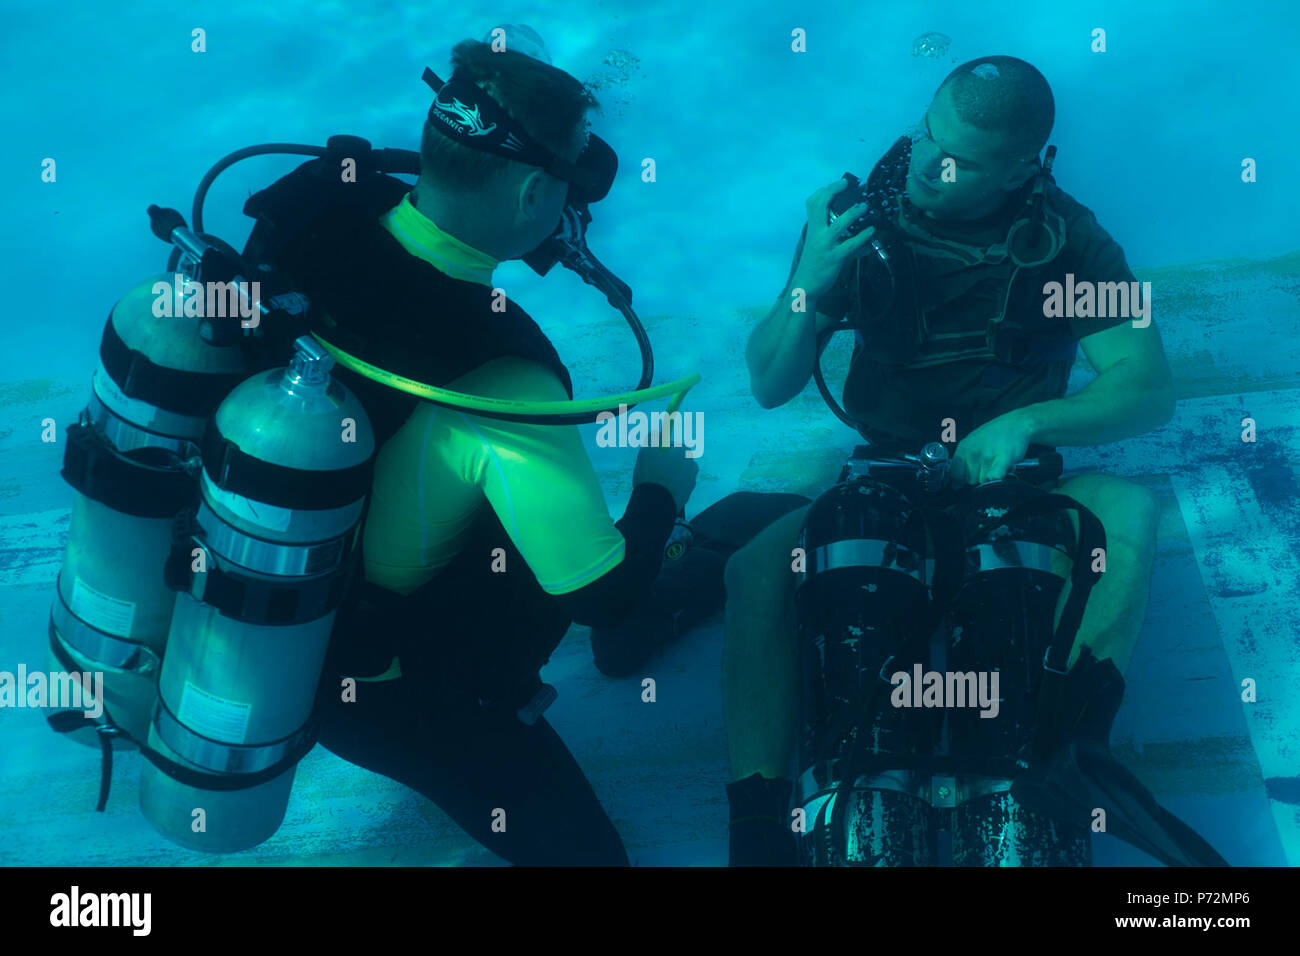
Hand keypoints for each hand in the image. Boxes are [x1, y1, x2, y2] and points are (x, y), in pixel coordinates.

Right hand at [633, 443, 697, 512]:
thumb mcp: (647, 451)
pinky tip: (660, 490)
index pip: (675, 445)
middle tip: (654, 467)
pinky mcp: (687, 495)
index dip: (664, 448)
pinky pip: (678, 487)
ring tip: (656, 481)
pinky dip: (671, 487)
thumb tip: (655, 434)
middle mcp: (692, 466)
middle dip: (669, 462)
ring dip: (671, 475)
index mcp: (685, 452)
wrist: (656, 502)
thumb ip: (652, 439)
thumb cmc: (652, 473)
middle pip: (679, 460)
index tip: (655, 453)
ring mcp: (691, 481)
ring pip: (679, 474)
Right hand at [793, 179, 878, 298]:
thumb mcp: (818, 244)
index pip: (814, 202)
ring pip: (839, 224)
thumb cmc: (814, 263)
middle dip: (834, 191)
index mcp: (813, 228)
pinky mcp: (835, 258)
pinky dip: (863, 238)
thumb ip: (835, 235)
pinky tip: (871, 232)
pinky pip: (851, 245)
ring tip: (865, 206)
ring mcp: (825, 245)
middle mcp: (817, 234)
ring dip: (853, 213)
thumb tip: (856, 231)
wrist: (805, 285)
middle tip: (850, 186)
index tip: (842, 183)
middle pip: (820, 205)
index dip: (827, 189)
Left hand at [950, 411, 1035, 486]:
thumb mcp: (971, 442)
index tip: (966, 479)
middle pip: (971, 481)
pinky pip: (996, 474)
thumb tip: (955, 485)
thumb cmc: (993, 435)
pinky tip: (995, 475)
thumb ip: (963, 461)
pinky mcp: (1004, 458)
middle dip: (978, 478)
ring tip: (997, 465)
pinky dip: (995, 477)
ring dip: (992, 477)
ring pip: (985, 481)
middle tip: (988, 466)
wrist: (1016, 423)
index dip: (960, 480)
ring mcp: (988, 455)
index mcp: (963, 449)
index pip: (955, 474)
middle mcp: (973, 452)